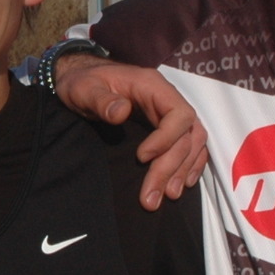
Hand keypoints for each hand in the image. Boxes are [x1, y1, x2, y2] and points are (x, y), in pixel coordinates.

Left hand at [52, 55, 208, 208]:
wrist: (82, 78)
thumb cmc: (82, 82)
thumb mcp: (84, 89)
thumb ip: (100, 100)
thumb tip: (121, 112)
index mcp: (152, 85)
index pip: (178, 113)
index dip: (166, 139)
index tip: (141, 158)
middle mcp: (167, 98)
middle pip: (187, 134)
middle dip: (171, 167)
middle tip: (151, 196)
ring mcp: (168, 112)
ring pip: (192, 142)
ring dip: (182, 170)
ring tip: (168, 195)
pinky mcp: (167, 125)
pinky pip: (190, 145)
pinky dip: (189, 164)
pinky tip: (181, 183)